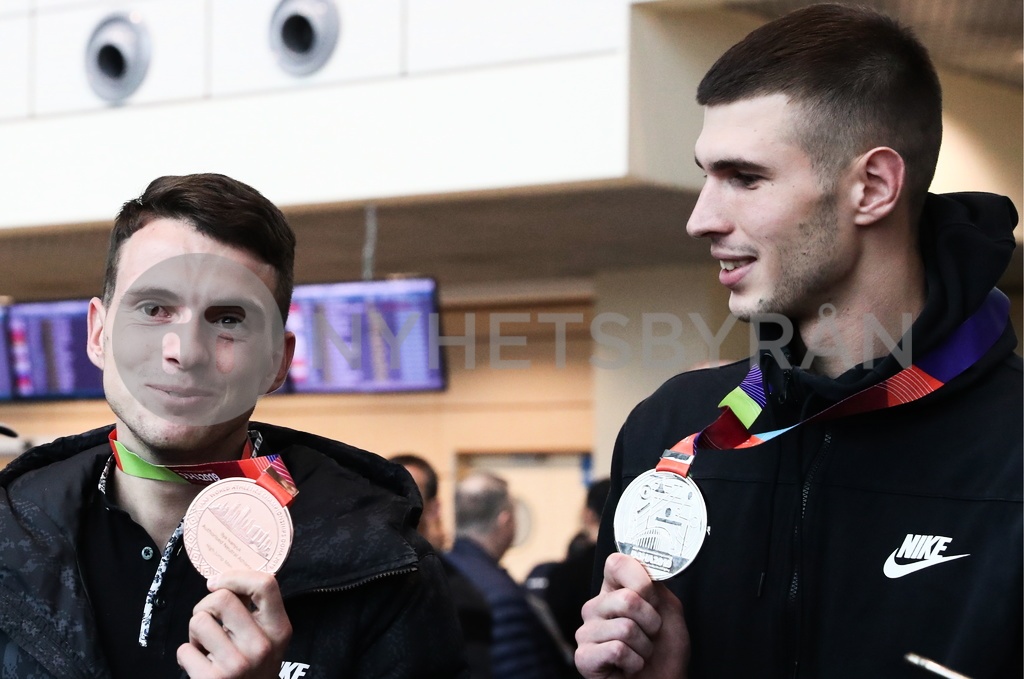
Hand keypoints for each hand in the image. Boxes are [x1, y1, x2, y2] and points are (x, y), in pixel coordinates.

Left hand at [177, 570, 292, 677]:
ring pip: (198, 621)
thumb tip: (225, 579)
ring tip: (206, 646)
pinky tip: (201, 665)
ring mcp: (237, 665)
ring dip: (195, 632)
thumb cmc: (253, 667)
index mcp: (279, 629)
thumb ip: (255, 611)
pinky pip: (184, 650)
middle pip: (222, 598)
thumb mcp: (268, 638)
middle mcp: (262, 646)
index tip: (218, 582)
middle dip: (206, 606)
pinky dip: (187, 655)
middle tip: (210, 621)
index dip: (235, 576)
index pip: (265, 584)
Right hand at [575, 553, 689, 678]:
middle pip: (627, 598)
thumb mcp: (668, 609)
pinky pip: (617, 650)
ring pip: (625, 627)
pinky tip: (630, 666)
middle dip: (651, 623)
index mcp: (612, 591)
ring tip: (640, 653)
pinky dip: (634, 662)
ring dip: (644, 647)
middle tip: (650, 636)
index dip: (642, 582)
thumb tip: (639, 564)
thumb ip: (654, 583)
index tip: (653, 602)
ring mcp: (586, 632)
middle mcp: (594, 608)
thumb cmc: (665, 652)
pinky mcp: (584, 657)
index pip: (616, 563)